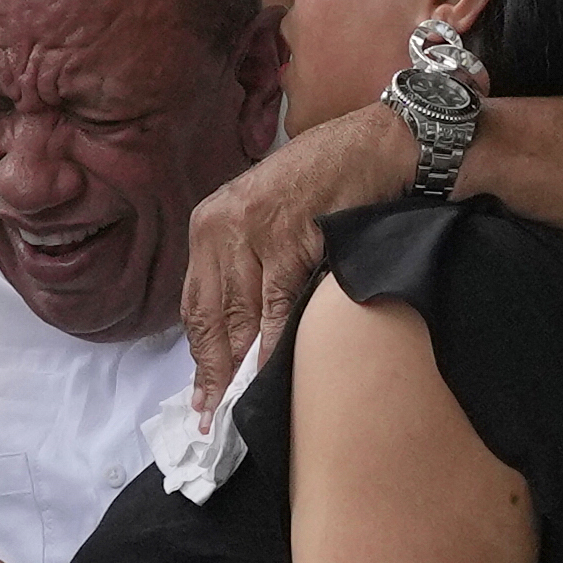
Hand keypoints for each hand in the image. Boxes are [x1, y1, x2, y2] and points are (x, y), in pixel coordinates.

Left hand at [182, 103, 411, 418]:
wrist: (368, 149)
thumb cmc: (320, 187)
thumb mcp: (262, 220)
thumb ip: (242, 269)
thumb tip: (235, 337)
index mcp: (207, 225)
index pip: (195, 304)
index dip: (198, 354)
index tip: (200, 394)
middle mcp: (220, 228)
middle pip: (211, 315)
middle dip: (213, 370)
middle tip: (212, 414)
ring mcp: (252, 233)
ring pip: (241, 315)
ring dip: (240, 366)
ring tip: (239, 405)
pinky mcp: (287, 241)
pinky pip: (276, 305)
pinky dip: (273, 342)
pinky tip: (270, 372)